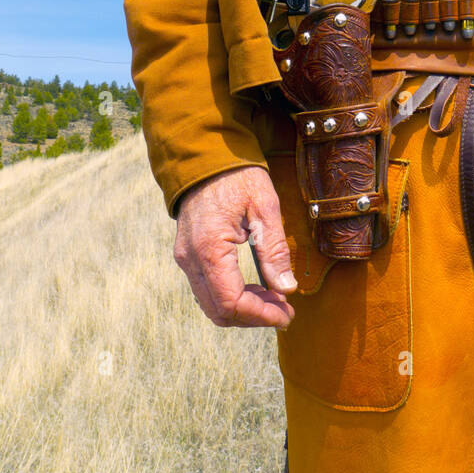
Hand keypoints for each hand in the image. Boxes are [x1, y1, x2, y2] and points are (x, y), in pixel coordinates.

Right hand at [173, 165, 297, 328]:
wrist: (206, 155)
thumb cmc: (238, 176)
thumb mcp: (264, 207)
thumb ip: (274, 249)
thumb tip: (286, 288)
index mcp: (209, 248)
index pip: (232, 302)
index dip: (261, 316)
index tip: (287, 315)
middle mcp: (190, 259)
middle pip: (219, 311)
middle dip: (253, 317)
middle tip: (284, 310)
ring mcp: (185, 257)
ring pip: (211, 303)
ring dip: (243, 309)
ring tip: (274, 299)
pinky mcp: (188, 254)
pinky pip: (207, 288)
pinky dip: (231, 296)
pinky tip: (256, 288)